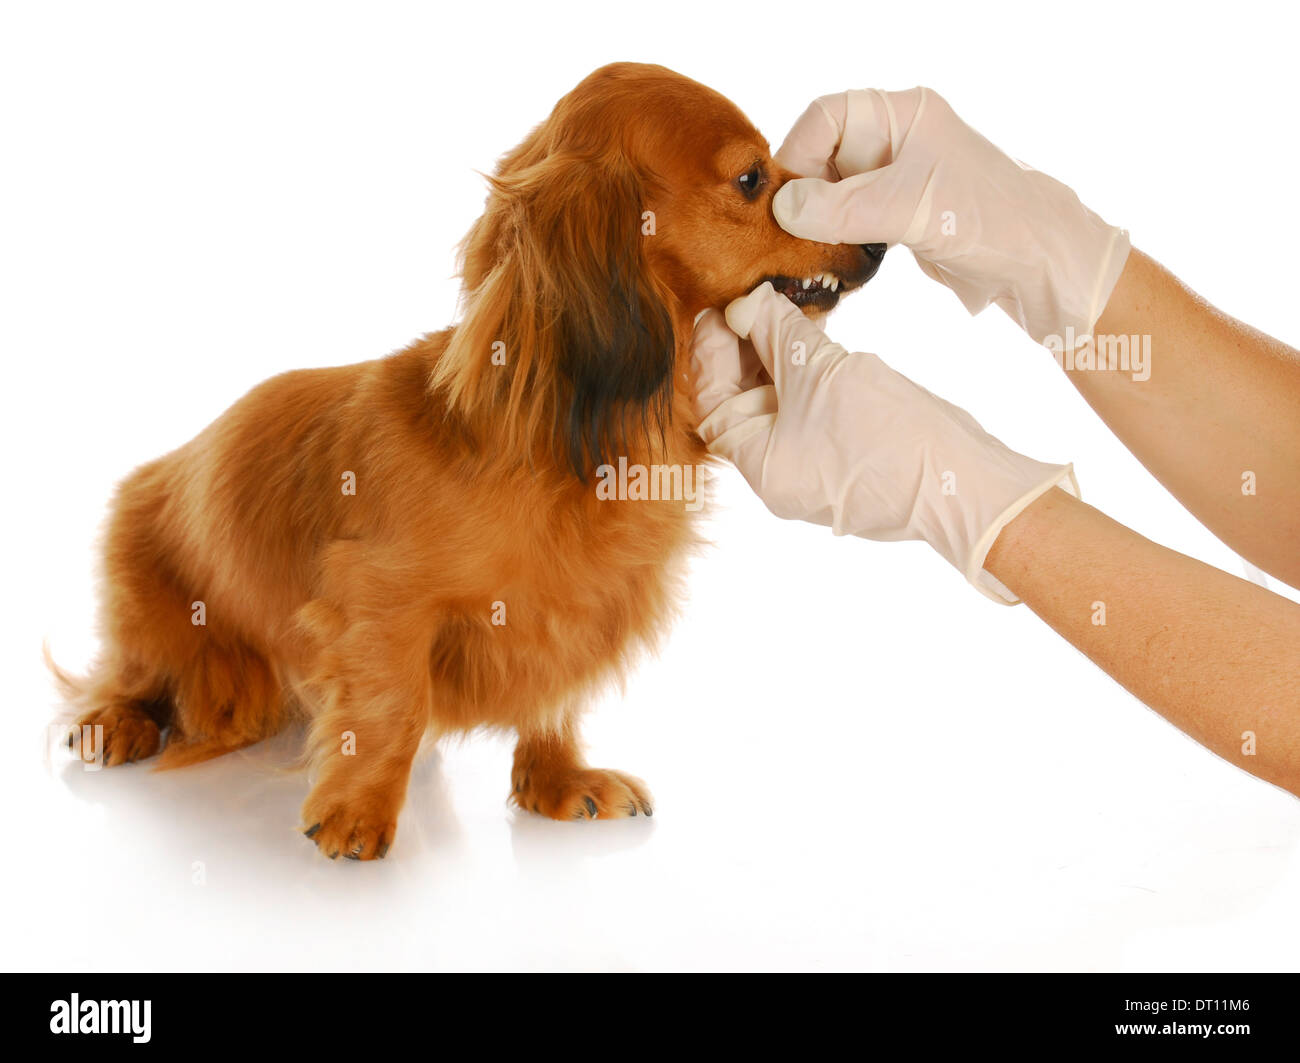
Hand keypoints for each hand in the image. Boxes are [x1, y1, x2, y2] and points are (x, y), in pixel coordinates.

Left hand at [691, 283, 1077, 602]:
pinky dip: (808, 375)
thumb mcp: (821, 372)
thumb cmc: (888, 436)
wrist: (965, 483)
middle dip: (744, 351)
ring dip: (778, 358)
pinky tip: (816, 335)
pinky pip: (814, 412)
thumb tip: (749, 303)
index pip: (712, 405)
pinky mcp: (848, 457)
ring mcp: (816, 469)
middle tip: (750, 301)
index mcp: (761, 468)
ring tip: (784, 309)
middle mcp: (781, 475)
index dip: (710, 354)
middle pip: (743, 405)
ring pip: (781, 406)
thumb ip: (778, 334)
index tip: (721, 309)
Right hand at [772, 87, 1129, 345]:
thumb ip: (846, 208)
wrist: (1037, 264)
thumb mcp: (912, 209)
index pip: (826, 118)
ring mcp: (893, 180)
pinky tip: (830, 266)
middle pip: (821, 157)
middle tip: (788, 237)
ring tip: (807, 256)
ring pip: (830, 195)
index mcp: (902, 115)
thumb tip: (785, 208)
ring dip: (816, 226)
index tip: (783, 201)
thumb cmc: (990, 220)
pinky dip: (833, 243)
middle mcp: (894, 140)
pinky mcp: (895, 217)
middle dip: (803, 197)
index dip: (798, 155)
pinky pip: (846, 223)